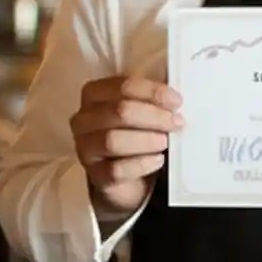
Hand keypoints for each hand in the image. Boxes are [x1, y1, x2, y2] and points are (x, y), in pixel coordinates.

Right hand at [71, 76, 184, 218]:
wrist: (127, 175)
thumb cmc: (136, 132)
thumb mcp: (143, 109)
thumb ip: (155, 98)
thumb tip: (177, 97)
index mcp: (94, 94)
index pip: (123, 86)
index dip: (153, 92)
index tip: (177, 101)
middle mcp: (83, 119)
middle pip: (120, 111)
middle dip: (154, 116)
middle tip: (177, 122)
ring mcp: (85, 148)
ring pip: (113, 140)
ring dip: (146, 140)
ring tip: (166, 142)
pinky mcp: (95, 175)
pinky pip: (116, 170)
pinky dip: (142, 164)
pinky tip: (158, 160)